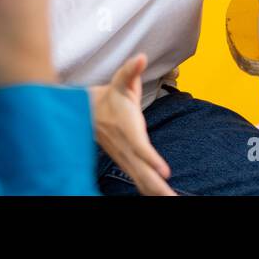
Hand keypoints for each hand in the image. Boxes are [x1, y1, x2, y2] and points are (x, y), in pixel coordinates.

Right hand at [88, 54, 173, 195]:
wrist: (85, 111)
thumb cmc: (108, 96)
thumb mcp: (119, 80)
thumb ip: (130, 70)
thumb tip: (141, 57)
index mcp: (126, 127)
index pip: (139, 145)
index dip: (151, 158)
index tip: (164, 171)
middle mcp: (125, 146)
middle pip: (142, 170)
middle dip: (157, 186)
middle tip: (173, 198)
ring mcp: (124, 156)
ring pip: (140, 178)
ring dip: (156, 191)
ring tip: (172, 201)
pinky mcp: (125, 161)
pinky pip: (138, 179)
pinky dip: (149, 189)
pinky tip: (160, 197)